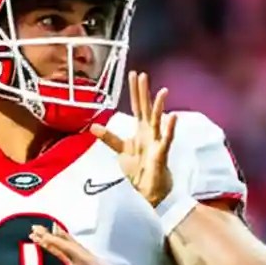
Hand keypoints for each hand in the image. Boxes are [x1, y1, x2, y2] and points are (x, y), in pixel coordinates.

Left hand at [89, 71, 177, 207]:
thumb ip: (109, 137)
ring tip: (162, 92)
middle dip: (144, 93)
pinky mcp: (161, 153)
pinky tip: (172, 117)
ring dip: (159, 107)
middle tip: (142, 75)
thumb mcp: (120, 150)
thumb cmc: (138, 169)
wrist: (148, 190)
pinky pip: (166, 139)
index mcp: (140, 130)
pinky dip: (169, 128)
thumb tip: (93, 126)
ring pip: (157, 121)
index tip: (134, 74)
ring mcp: (156, 142)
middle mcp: (149, 132)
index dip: (135, 91)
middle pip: (146, 108)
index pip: (137, 106)